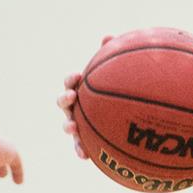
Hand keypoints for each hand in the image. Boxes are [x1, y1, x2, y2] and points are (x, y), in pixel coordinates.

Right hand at [58, 36, 111, 160]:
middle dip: (64, 99)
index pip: (71, 82)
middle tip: (71, 97)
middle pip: (64, 103)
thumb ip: (113, 56)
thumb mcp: (118, 74)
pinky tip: (85, 156)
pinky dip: (81, 150)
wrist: (128, 120)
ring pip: (69, 126)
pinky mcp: (88, 141)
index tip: (76, 78)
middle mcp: (78, 106)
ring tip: (72, 128)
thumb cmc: (121, 92)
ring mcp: (81, 124)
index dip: (71, 80)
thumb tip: (108, 36)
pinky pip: (81, 147)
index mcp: (83, 90)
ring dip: (68, 126)